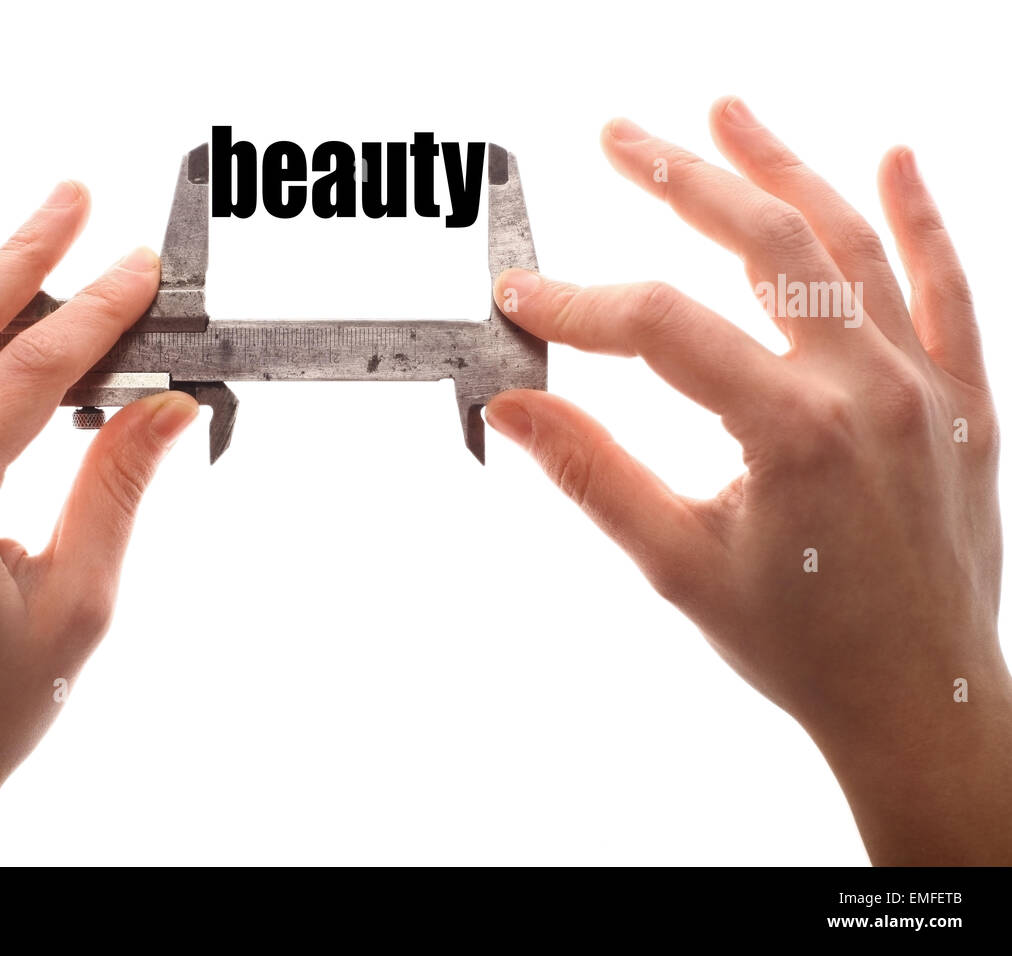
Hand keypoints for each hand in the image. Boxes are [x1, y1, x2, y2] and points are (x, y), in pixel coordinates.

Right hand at [487, 98, 1011, 863]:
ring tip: (724, 113)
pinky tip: (894, 160)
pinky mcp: (961, 400)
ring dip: (783, 169)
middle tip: (617, 133)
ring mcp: (922, 387)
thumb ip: (591, 473)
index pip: (658, 328)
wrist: (919, 701)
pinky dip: (921, 220)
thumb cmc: (800, 644)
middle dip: (679, 178)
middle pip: (763, 244)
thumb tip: (512, 410)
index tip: (521, 298)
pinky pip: (949, 289)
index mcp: (788, 430)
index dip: (577, 303)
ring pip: (850, 245)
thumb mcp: (676, 563)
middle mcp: (865, 388)